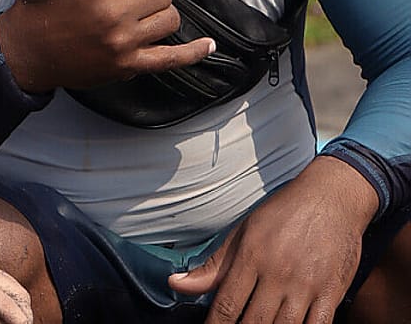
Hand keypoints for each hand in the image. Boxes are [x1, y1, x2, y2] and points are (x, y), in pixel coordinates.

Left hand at [168, 156, 378, 322]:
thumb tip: (175, 283)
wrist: (330, 197)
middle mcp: (278, 274)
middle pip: (255, 322)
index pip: (227, 305)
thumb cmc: (283, 213)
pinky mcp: (332, 292)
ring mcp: (307, 285)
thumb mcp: (242, 232)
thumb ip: (213, 266)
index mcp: (251, 258)